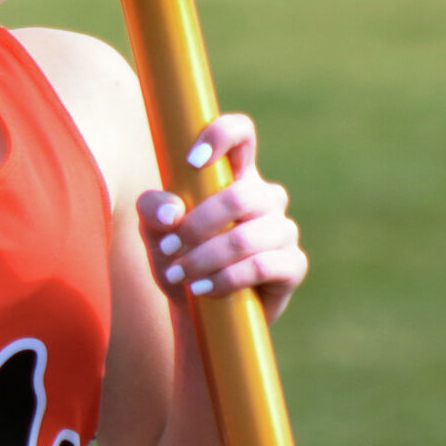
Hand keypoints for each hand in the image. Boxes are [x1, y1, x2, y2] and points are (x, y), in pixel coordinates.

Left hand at [136, 113, 306, 321]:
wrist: (198, 311)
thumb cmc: (178, 258)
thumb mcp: (153, 231)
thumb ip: (152, 209)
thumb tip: (173, 212)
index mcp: (235, 175)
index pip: (241, 134)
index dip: (222, 135)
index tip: (192, 161)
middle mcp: (265, 197)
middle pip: (240, 196)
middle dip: (197, 226)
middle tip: (168, 248)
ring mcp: (283, 230)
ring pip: (246, 237)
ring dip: (204, 259)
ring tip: (179, 275)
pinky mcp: (293, 264)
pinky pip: (263, 266)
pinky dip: (225, 280)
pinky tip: (202, 290)